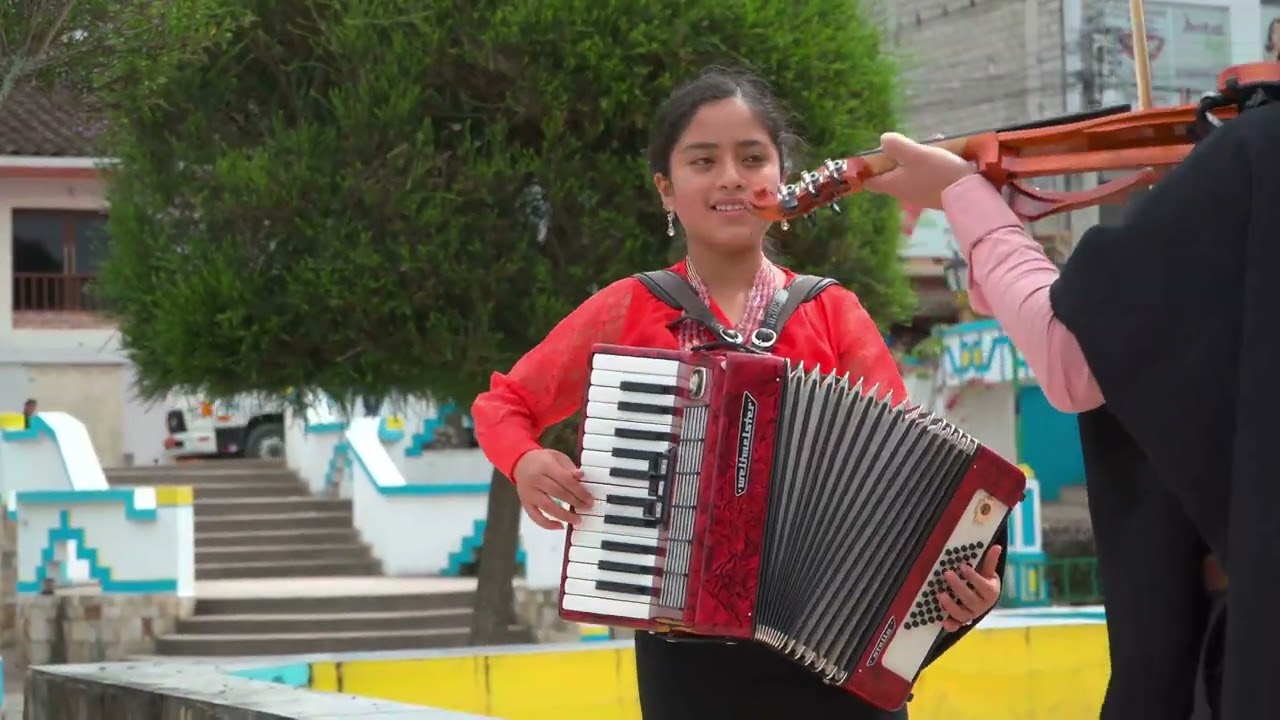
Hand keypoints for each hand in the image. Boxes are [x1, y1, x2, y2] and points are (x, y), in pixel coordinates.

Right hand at [513, 448, 592, 529]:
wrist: (520, 462)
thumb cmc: (543, 460)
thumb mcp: (557, 457)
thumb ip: (569, 468)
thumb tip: (581, 476)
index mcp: (545, 465)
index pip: (565, 480)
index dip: (579, 491)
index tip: (589, 499)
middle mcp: (535, 479)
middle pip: (558, 493)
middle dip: (575, 502)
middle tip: (587, 508)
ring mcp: (529, 493)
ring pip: (547, 507)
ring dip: (564, 515)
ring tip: (577, 520)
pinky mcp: (525, 503)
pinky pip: (535, 516)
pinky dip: (547, 524)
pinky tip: (560, 526)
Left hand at [861, 132, 977, 209]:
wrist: (967, 193)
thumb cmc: (938, 172)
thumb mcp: (914, 153)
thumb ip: (895, 145)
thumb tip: (883, 140)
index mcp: (892, 185)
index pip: (869, 181)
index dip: (868, 168)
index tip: (874, 154)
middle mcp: (902, 193)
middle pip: (891, 174)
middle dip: (897, 157)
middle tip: (909, 144)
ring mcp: (919, 195)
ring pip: (909, 173)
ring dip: (915, 159)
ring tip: (931, 144)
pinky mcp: (933, 194)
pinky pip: (924, 177)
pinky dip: (927, 165)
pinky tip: (941, 154)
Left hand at [938, 544, 1002, 631]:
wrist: (983, 601)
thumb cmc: (984, 583)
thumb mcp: (988, 573)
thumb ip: (990, 561)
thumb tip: (997, 546)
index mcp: (990, 593)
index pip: (983, 586)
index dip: (973, 577)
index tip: (962, 566)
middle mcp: (982, 606)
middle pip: (970, 599)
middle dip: (958, 587)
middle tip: (947, 574)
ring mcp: (971, 615)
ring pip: (962, 614)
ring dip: (950, 605)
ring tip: (940, 594)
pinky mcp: (961, 621)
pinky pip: (956, 625)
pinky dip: (951, 625)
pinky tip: (943, 622)